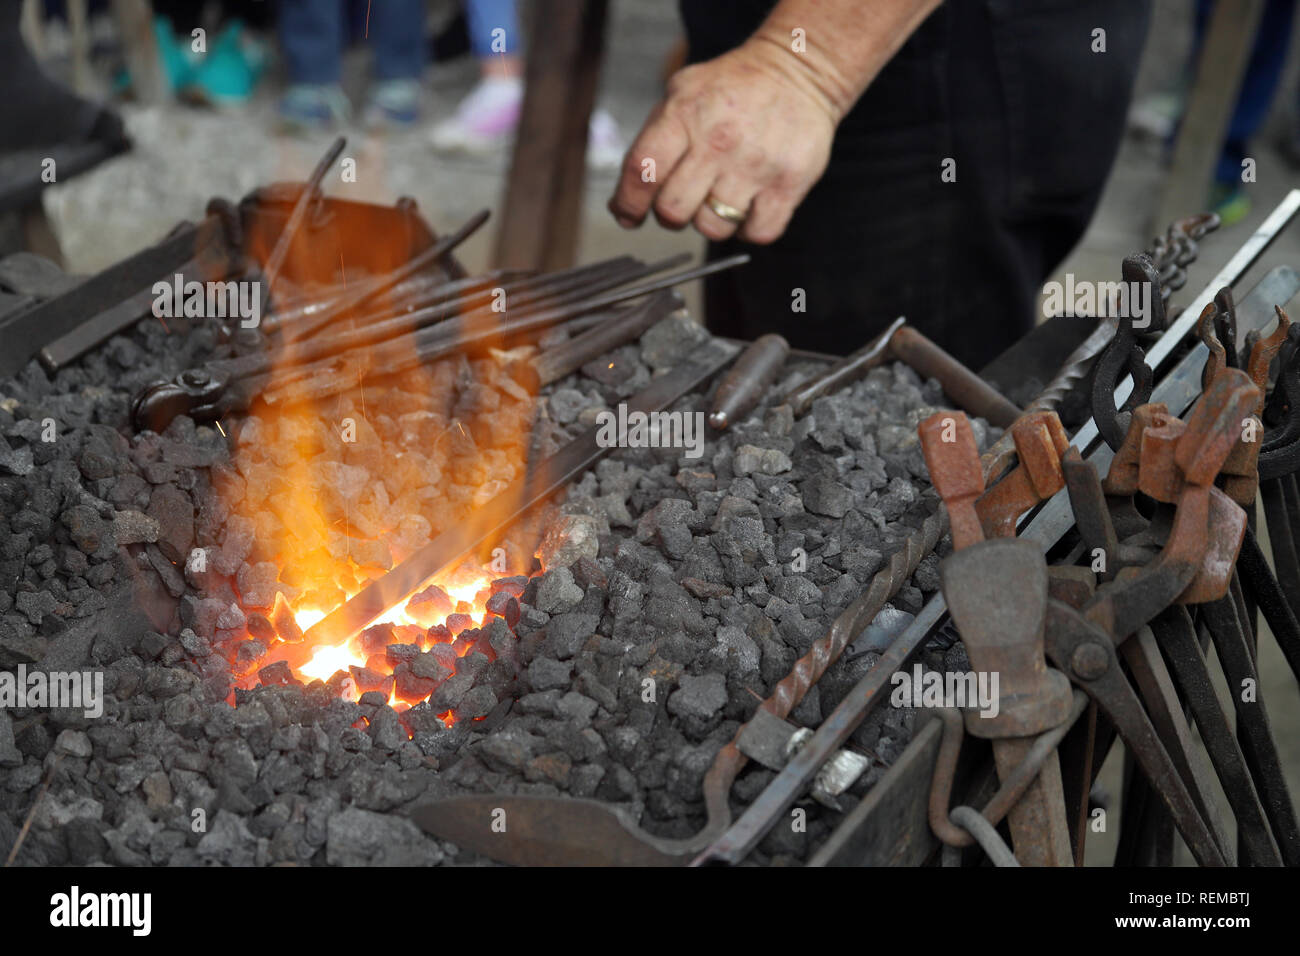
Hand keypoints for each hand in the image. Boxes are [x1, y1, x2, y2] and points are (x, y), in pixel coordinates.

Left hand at [608, 38, 840, 244]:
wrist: (798, 71)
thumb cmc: (732, 90)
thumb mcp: (681, 94)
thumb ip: (650, 144)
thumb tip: (622, 205)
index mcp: (685, 115)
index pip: (642, 172)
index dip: (628, 204)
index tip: (629, 215)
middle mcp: (719, 140)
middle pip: (673, 211)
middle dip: (671, 215)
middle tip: (683, 200)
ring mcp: (756, 164)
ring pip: (713, 228)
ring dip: (711, 221)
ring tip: (721, 196)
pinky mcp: (789, 182)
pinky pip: (756, 233)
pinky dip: (748, 229)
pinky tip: (748, 206)